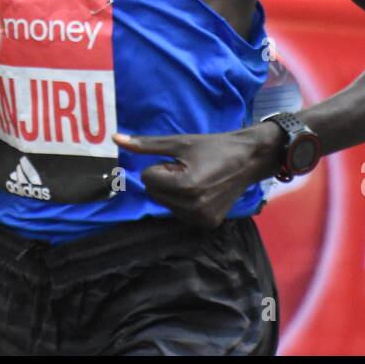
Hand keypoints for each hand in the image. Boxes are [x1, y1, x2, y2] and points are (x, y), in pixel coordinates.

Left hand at [114, 123, 279, 227]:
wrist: (249, 159)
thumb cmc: (214, 146)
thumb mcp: (179, 142)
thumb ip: (146, 144)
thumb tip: (115, 139)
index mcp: (185, 186)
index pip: (147, 178)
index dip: (162, 165)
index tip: (184, 161)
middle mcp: (192, 207)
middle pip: (153, 192)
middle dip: (165, 179)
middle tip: (190, 169)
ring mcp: (201, 219)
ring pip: (165, 204)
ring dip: (173, 191)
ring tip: (197, 178)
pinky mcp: (208, 224)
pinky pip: (180, 212)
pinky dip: (184, 202)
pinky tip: (202, 191)